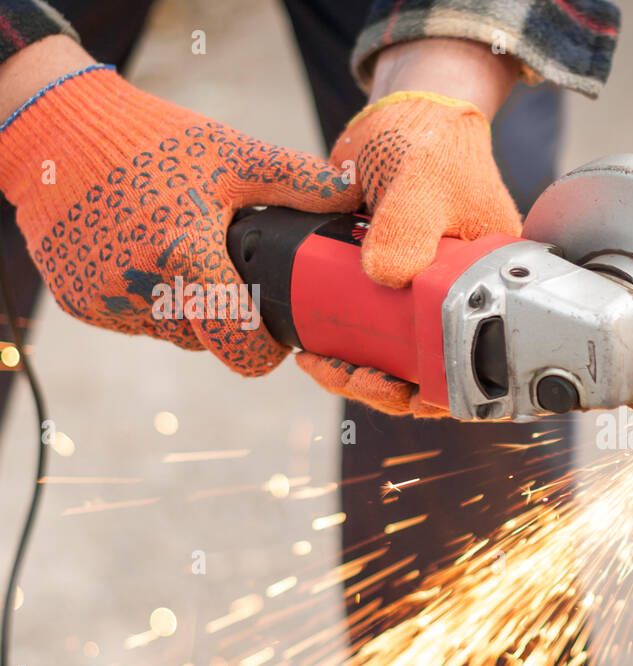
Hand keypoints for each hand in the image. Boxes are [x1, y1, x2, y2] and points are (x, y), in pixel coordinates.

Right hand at [0, 43, 359, 375]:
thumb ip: (298, 182)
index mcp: (184, 255)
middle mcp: (139, 288)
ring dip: (185, 307)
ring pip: (171, 332)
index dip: (266, 348)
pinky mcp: (75, 302)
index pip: (241, 345)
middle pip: (209, 340)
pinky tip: (142, 252)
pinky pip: (133, 318)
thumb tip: (358, 196)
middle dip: (226, 318)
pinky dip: (146, 297)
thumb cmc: (152, 139)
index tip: (277, 330)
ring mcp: (104, 300)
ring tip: (180, 250)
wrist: (51, 127)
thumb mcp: (231, 154)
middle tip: (229, 274)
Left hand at [297, 38, 522, 415]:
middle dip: (386, 388)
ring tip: (321, 362)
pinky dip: (345, 350)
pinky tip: (315, 345)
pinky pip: (373, 339)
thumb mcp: (423, 182)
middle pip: (435, 376)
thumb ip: (406, 227)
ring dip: (360, 374)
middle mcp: (464, 301)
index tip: (392, 384)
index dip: (440, 389)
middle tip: (344, 374)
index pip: (482, 363)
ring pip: (400, 365)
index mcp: (494, 287)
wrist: (403, 117)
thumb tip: (386, 278)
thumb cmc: (434, 143)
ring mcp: (425, 299)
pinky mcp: (391, 292)